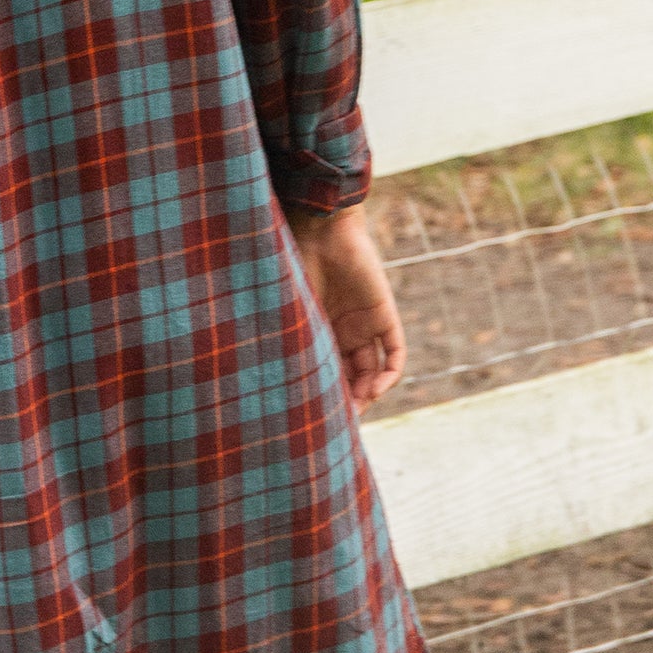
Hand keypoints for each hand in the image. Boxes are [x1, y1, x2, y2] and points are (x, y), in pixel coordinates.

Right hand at [286, 203, 405, 410]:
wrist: (317, 228)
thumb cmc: (290, 264)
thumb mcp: (285, 312)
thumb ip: (284, 343)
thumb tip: (257, 386)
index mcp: (315, 329)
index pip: (324, 372)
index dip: (321, 396)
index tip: (312, 418)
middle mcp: (341, 330)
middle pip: (350, 377)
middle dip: (345, 402)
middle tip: (334, 424)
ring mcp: (364, 324)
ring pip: (373, 371)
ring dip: (367, 394)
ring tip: (354, 411)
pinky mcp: (384, 315)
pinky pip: (395, 353)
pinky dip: (389, 375)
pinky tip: (376, 391)